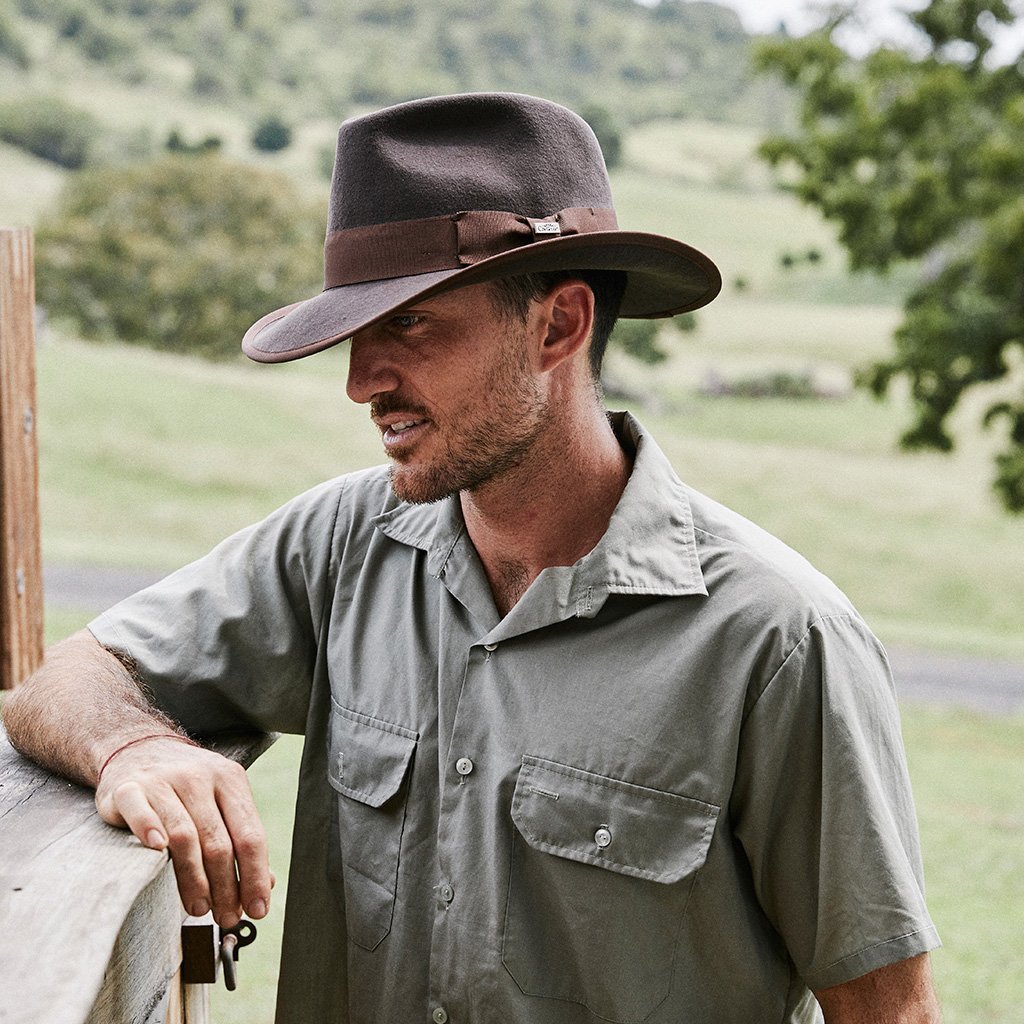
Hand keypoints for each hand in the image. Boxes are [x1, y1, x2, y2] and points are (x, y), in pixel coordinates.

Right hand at [94, 736, 272, 928]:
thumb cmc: (186, 787)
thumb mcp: (220, 801)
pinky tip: (158, 853)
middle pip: (218, 841)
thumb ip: (240, 838)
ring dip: (193, 878)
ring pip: (184, 835)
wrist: (138, 748)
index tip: (258, 910)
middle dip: (226, 886)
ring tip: (199, 909)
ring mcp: (163, 781)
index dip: (255, 875)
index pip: (250, 834)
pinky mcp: (129, 789)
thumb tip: (266, 885)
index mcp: (230, 780)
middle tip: (226, 917)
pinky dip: (150, 831)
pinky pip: (142, 812)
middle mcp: (200, 777)